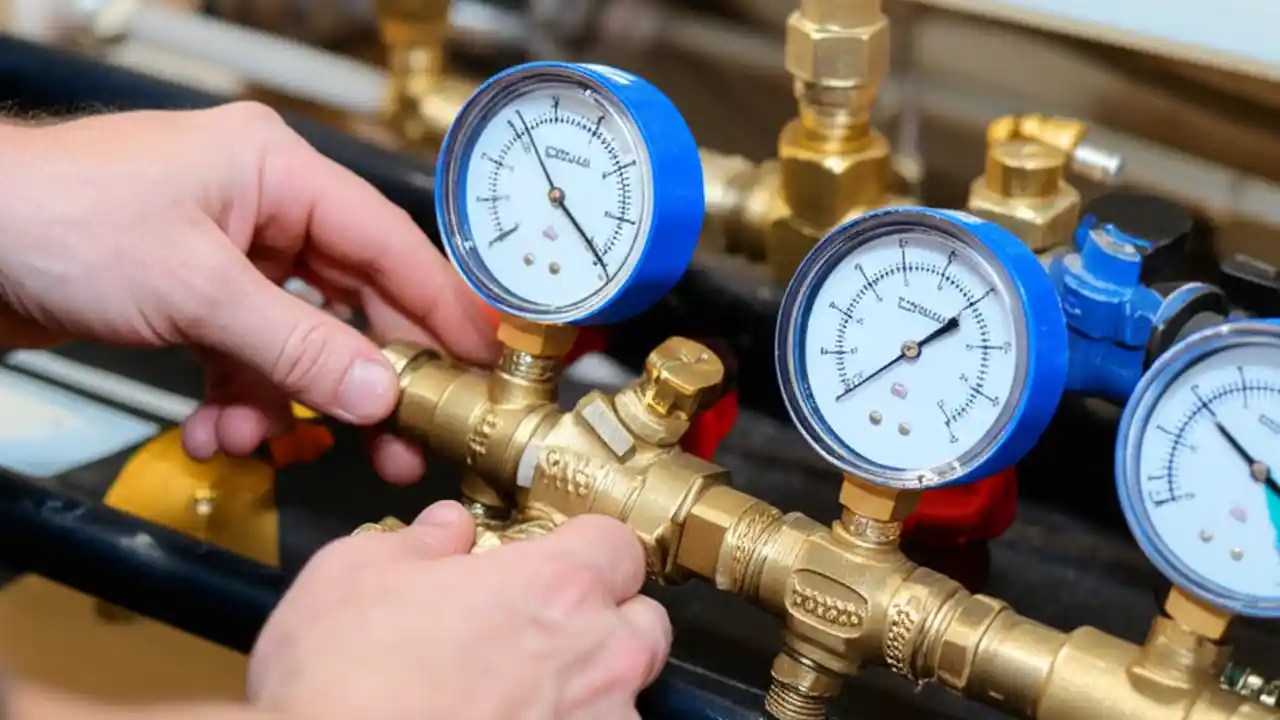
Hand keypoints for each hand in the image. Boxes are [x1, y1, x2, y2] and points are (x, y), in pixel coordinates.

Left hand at [0, 104, 497, 482]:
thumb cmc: (54, 219)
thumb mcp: (195, 290)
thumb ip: (296, 345)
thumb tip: (376, 390)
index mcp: (278, 171)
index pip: (389, 244)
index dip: (441, 307)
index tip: (482, 361)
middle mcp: (262, 207)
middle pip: (350, 301)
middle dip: (362, 377)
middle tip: (403, 436)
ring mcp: (227, 254)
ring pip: (296, 340)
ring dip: (285, 402)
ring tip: (271, 443)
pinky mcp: (194, 296)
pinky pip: (246, 357)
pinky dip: (239, 400)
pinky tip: (218, 430)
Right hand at [248, 503, 670, 719]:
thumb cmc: (339, 689)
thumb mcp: (353, 573)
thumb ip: (418, 542)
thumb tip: (444, 533)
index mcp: (555, 587)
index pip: (616, 543)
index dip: (583, 548)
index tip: (553, 558)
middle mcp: (596, 659)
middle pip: (642, 622)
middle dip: (604, 620)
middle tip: (540, 630)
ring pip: (621, 698)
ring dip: (584, 692)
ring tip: (512, 699)